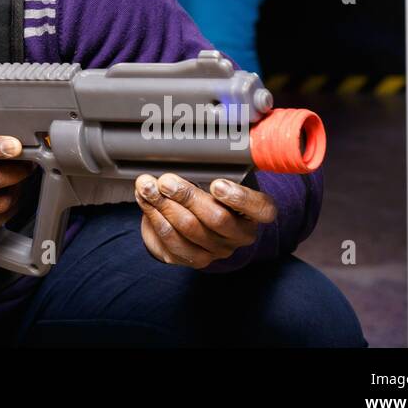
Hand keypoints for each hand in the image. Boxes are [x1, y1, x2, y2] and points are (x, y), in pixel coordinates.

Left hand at [134, 173, 277, 268]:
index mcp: (254, 212)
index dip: (240, 198)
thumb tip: (191, 148)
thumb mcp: (219, 174)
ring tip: (147, 187)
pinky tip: (146, 203)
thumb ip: (214, 166)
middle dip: (186, 196)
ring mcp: (218, 250)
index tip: (216, 183)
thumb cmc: (209, 190)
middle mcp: (240, 234)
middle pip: (217, 218)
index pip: (261, 209)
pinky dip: (155, 218)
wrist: (193, 216)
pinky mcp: (196, 259)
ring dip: (163, 206)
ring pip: (189, 230)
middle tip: (165, 181)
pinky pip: (173, 242)